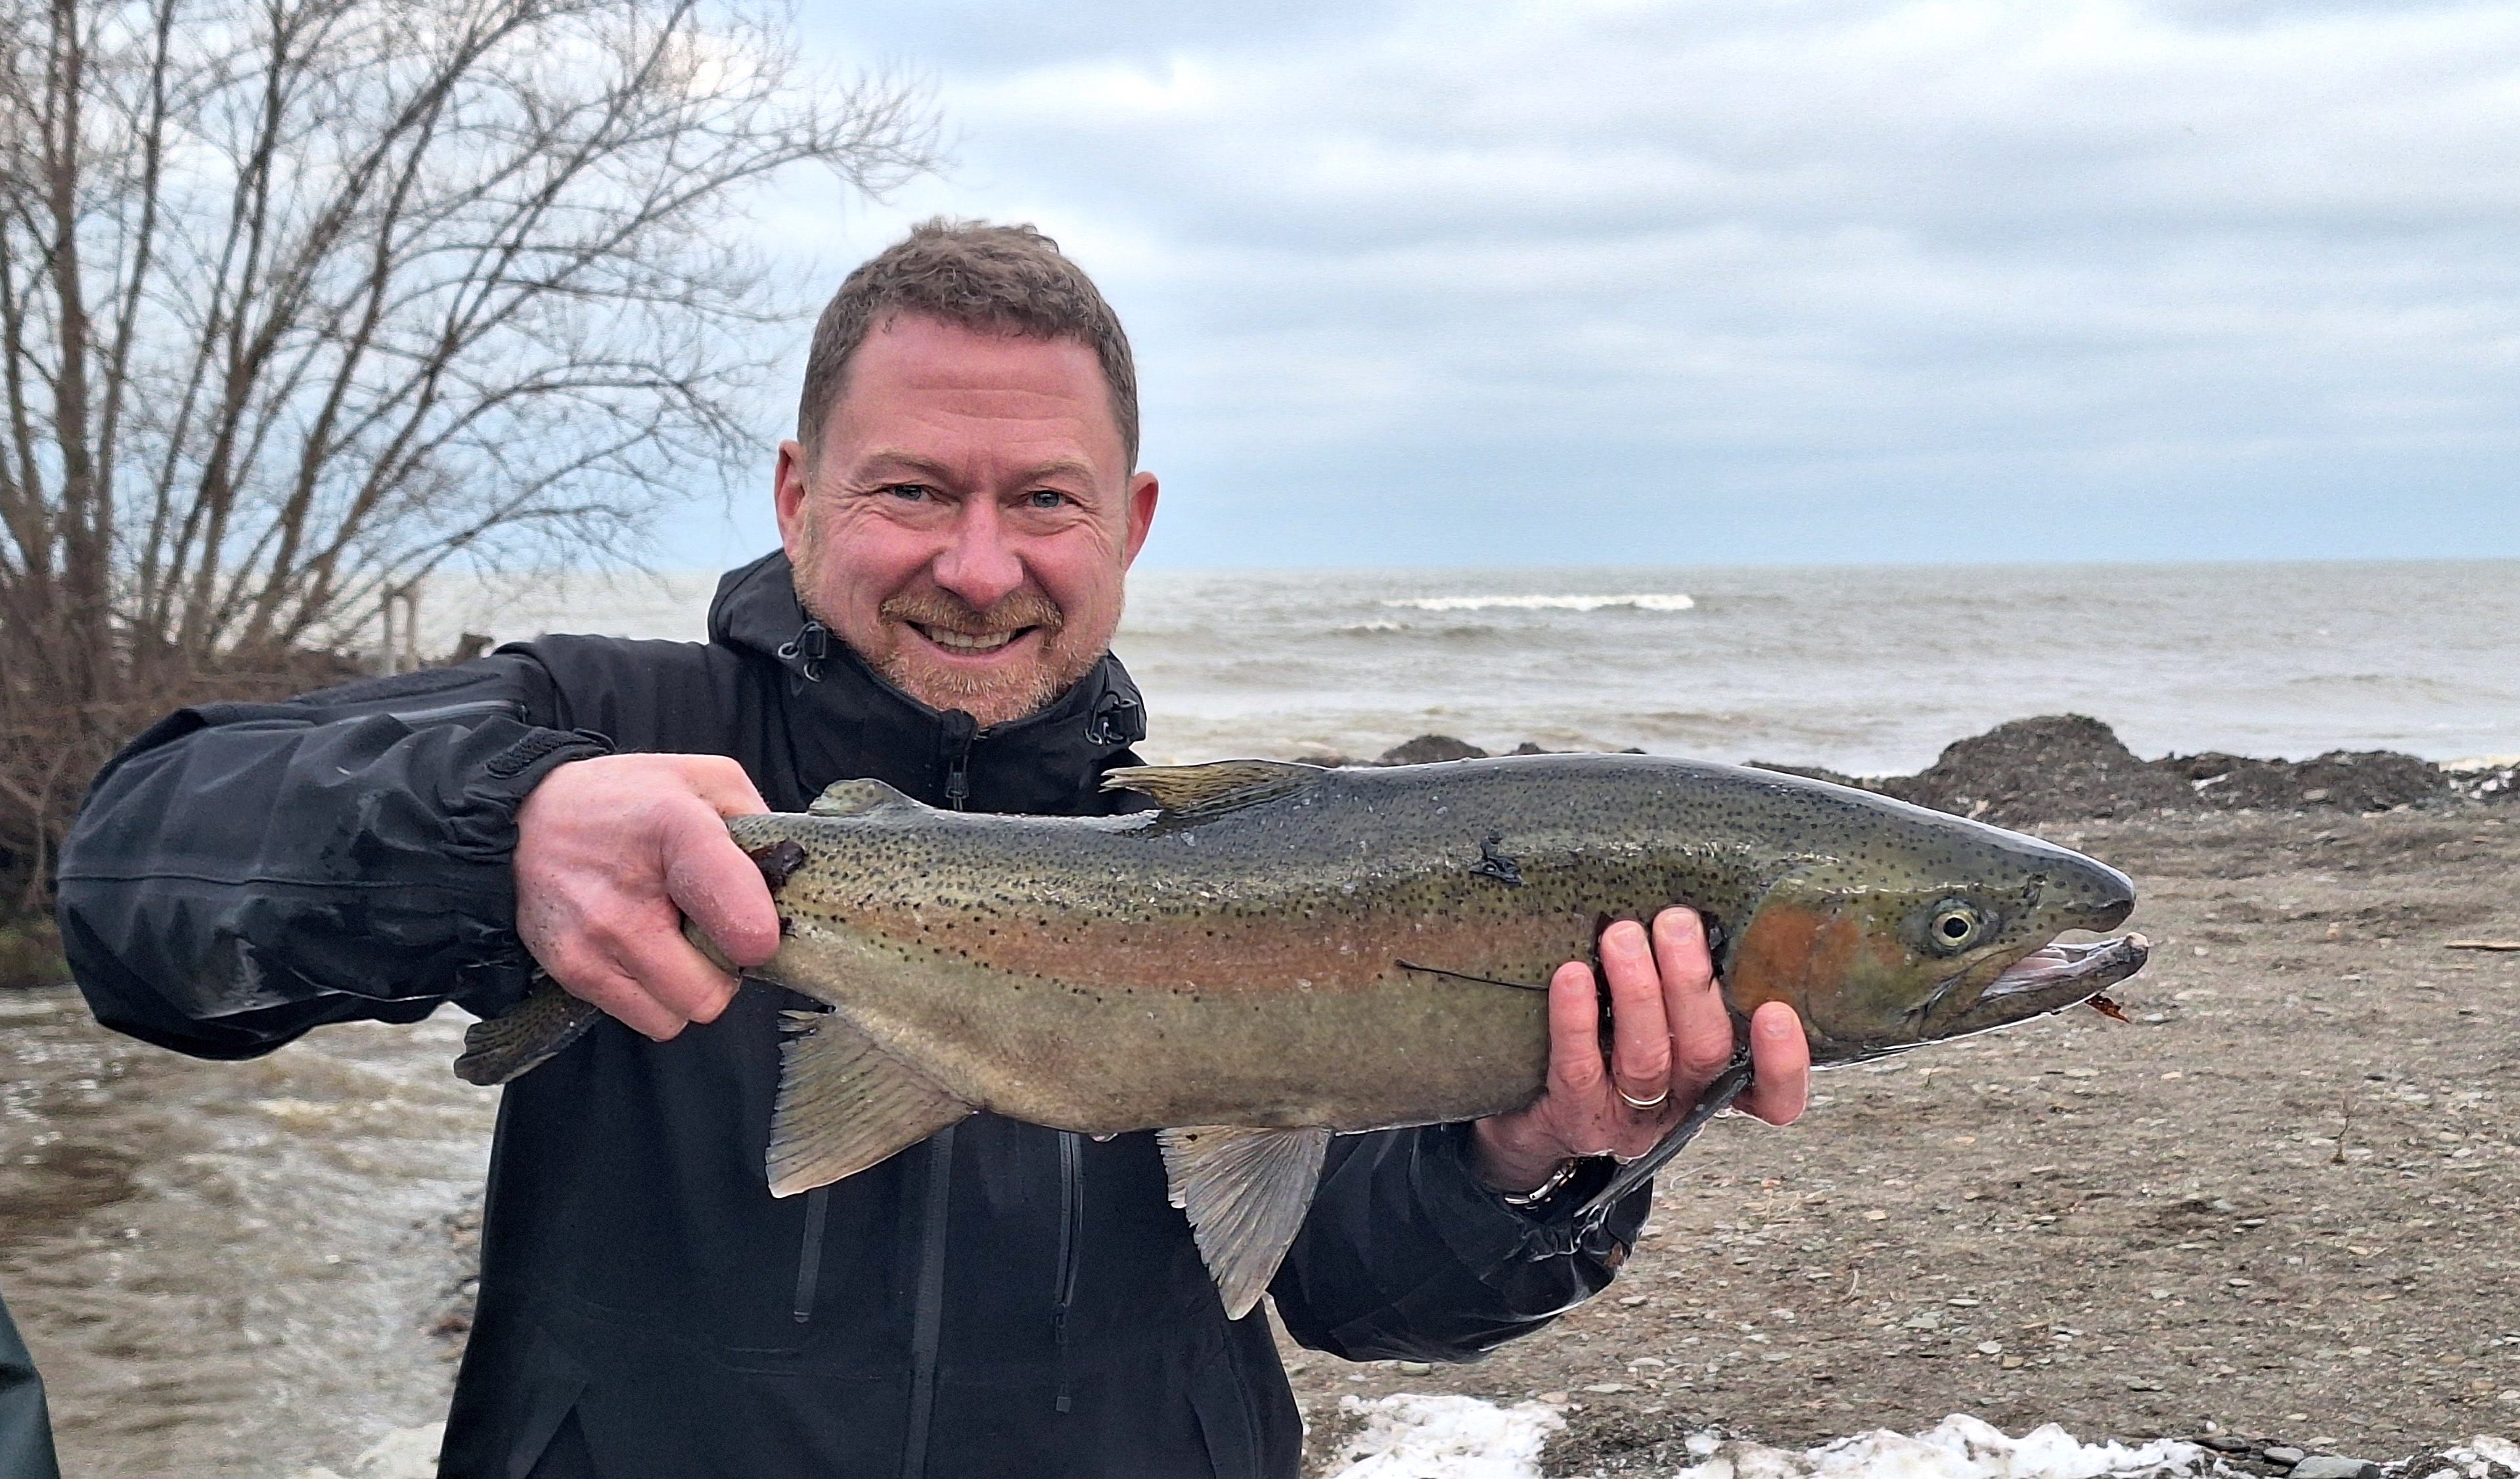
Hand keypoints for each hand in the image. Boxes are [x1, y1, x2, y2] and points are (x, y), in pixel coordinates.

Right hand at [513, 753, 782, 1040]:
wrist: (522, 820)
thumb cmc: (627, 801)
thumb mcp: (702, 780)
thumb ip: (759, 823)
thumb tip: (792, 879)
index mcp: (676, 832)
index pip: (735, 913)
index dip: (759, 933)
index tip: (759, 929)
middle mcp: (627, 900)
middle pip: (713, 991)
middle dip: (726, 967)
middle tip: (711, 929)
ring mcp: (594, 944)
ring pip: (681, 1014)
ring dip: (691, 987)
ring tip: (675, 939)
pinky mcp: (571, 973)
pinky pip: (648, 1020)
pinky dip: (657, 997)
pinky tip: (645, 952)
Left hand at [1470, 907, 1808, 1194]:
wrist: (1533, 1123)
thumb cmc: (1611, 1052)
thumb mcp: (1663, 1029)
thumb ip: (1686, 990)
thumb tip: (1693, 911)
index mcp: (1715, 1085)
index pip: (1771, 1097)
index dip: (1782, 1064)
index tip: (1775, 1011)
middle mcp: (1679, 1106)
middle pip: (1704, 1053)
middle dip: (1691, 985)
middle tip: (1676, 923)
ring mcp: (1627, 1118)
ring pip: (1646, 1059)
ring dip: (1638, 992)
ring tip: (1624, 935)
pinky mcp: (1574, 1115)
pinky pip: (1579, 1068)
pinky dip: (1576, 1020)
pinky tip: (1571, 975)